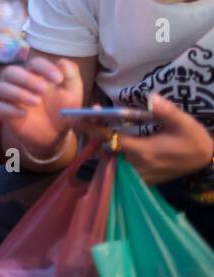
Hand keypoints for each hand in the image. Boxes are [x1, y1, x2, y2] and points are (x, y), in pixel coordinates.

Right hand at [0, 57, 82, 156]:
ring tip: (36, 102)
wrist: (56, 133)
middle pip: (11, 71)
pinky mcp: (4, 113)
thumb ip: (71, 76)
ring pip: (2, 87)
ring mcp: (10, 97)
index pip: (34, 63)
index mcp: (36, 74)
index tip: (58, 79)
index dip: (45, 68)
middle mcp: (19, 82)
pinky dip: (9, 109)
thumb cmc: (62, 109)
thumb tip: (62, 61)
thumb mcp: (73, 93)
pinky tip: (23, 114)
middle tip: (43, 89)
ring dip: (18, 93)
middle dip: (27, 79)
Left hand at [77, 94, 212, 184]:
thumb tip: (151, 98)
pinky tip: (108, 139)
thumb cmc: (193, 140)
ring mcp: (137, 174)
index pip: (110, 139)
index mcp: (143, 151)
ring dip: (101, 142)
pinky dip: (111, 152)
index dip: (93, 128)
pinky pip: (118, 165)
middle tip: (82, 118)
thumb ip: (166, 111)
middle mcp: (135, 165)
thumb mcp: (183, 123)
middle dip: (94, 134)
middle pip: (105, 149)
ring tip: (92, 125)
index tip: (76, 117)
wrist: (205, 163)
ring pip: (110, 157)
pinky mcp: (140, 178)